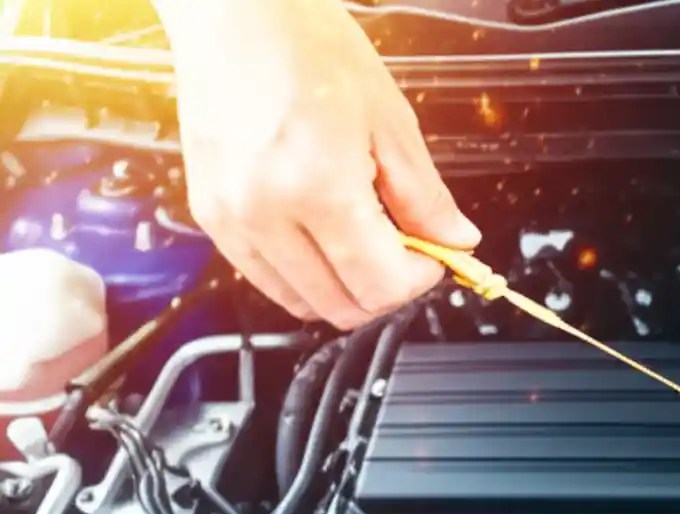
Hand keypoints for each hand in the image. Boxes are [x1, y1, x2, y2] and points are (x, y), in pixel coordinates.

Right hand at [157, 0, 479, 328]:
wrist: (236, 13)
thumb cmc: (308, 47)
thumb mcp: (390, 121)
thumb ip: (426, 196)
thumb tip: (457, 241)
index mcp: (318, 188)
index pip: (381, 286)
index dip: (420, 279)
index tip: (434, 256)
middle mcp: (266, 213)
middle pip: (341, 306)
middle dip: (385, 289)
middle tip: (405, 250)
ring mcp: (231, 218)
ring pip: (300, 302)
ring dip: (343, 288)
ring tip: (363, 239)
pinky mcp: (210, 214)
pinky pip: (263, 277)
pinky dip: (302, 274)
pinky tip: (323, 236)